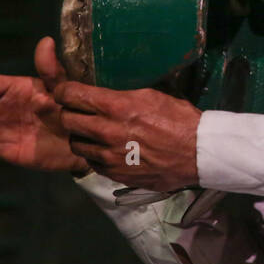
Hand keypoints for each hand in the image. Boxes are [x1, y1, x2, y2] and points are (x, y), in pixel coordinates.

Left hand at [54, 80, 201, 191]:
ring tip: (92, 132)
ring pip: (75, 143)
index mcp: (116, 106)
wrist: (198, 153)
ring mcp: (108, 156)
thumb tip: (107, 89)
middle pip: (67, 120)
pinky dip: (94, 155)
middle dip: (70, 113)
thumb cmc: (180, 119)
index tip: (67, 91)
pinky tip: (106, 150)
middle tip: (79, 111)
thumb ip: (124, 94)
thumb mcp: (153, 95)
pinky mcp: (113, 174)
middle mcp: (106, 131)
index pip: (71, 95)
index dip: (65, 91)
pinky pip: (91, 162)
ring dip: (80, 136)